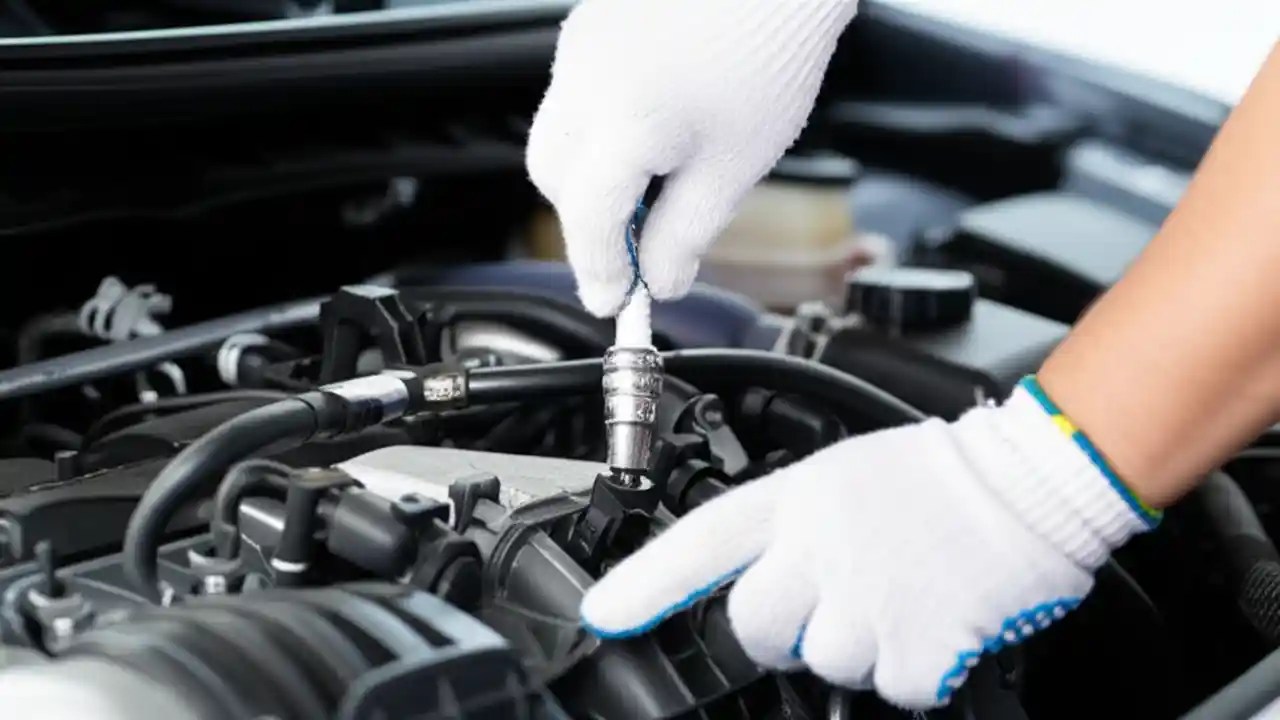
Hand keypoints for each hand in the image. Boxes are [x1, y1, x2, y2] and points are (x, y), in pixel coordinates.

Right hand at [526, 0, 859, 316]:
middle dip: (587, 223)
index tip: (616, 300)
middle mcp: (583, 82)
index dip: (600, 271)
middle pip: (554, 179)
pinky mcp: (591, 27)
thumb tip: (660, 278)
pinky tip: (654, 130)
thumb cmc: (767, 47)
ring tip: (654, 186)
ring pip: (558, 135)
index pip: (587, 222)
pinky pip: (575, 95)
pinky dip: (599, 129)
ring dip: (591, 175)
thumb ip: (685, 233)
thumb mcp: (734, 166)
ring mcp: (580, 48)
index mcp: (620, 123)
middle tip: (636, 250)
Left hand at [580, 380, 1157, 707]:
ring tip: (896, 595)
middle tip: (832, 597)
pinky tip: (930, 619)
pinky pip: (890, 688)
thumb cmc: (936, 476)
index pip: (701, 543)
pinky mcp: (914, 646)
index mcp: (797, 500)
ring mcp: (866, 600)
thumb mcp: (839, 476)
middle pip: (755, 628)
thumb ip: (790, 525)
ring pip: (825, 663)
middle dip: (782, 630)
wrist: (1030, 482)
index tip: (601, 614)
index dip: (643, 583)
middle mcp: (821, 550)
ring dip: (856, 647)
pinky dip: (911, 668)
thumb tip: (759, 576)